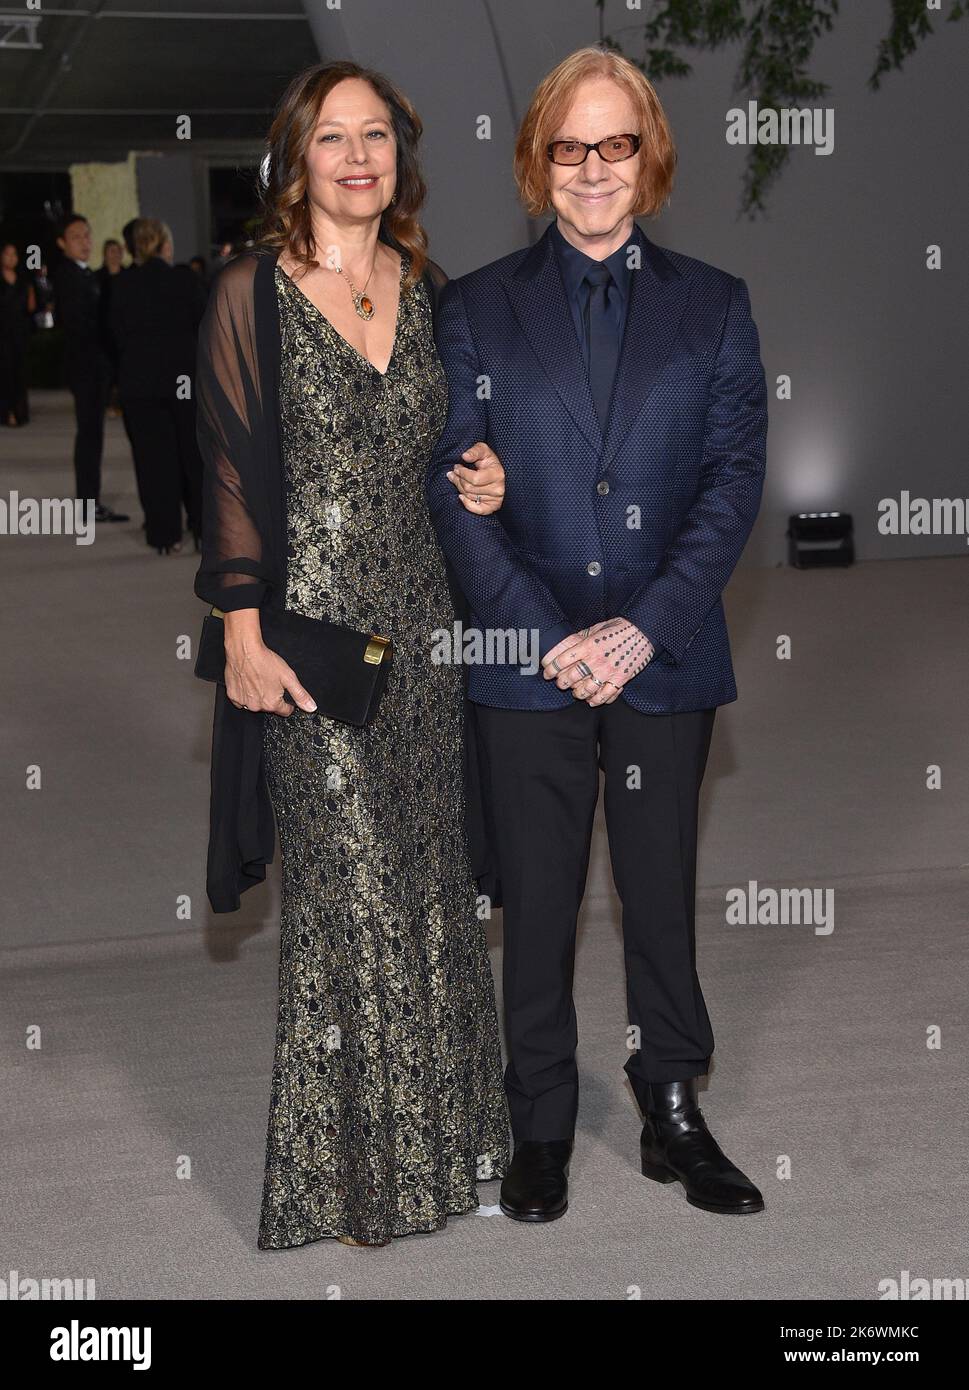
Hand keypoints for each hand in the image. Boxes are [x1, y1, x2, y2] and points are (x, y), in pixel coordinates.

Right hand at [223, 611, 316, 715]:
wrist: (245, 650)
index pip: (285, 711)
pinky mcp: (232, 696)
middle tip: (270, 681)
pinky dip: (245, 693)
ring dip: (258, 695)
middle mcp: (257, 706)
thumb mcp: (289, 677)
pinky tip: (248, 682)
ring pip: (255, 703)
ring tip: (259, 680)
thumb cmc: (265, 661)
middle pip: (269, 707)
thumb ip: (300, 694)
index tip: (285, 694)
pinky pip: (241, 699)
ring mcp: (243, 702)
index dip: (288, 703)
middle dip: (271, 696)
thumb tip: (310, 707)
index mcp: (271, 703)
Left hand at [446, 442, 505, 513]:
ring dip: (460, 488)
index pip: (475, 479)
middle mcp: (498, 489)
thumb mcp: (483, 450)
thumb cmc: (489, 461)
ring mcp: (496, 499)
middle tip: (454, 473)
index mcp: (497, 474)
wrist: (497, 472)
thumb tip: (465, 456)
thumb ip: (474, 451)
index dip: (462, 473)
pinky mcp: (492, 507)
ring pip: (469, 497)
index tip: (457, 467)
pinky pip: (476, 510)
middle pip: (470, 488)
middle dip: (459, 480)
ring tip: (457, 480)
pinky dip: (466, 504)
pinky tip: (461, 496)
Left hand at [540, 618, 654, 705]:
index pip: (562, 660)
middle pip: (571, 677)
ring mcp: (608, 671)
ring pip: (586, 689)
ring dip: (578, 693)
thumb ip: (583, 637)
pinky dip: (597, 700)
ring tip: (576, 693)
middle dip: (562, 683)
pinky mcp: (620, 679)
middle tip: (560, 684)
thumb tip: (570, 642)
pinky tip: (591, 700)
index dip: (551, 669)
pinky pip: (606, 695)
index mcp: (588, 645)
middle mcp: (596, 660)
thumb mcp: (598, 628)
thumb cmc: (620, 627)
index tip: (547, 673)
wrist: (644, 631)